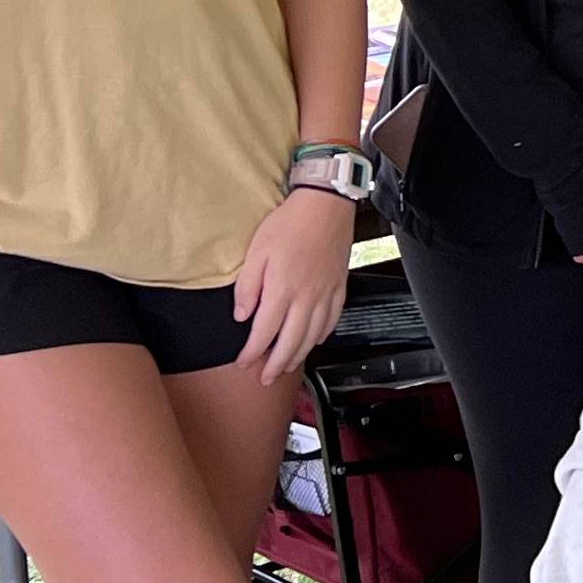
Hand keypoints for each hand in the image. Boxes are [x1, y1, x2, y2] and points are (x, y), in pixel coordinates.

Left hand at [231, 188, 358, 381]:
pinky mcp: (339, 286)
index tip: (243, 362)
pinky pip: (332, 319)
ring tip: (288, 366)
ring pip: (313, 335)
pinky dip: (322, 335)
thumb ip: (248, 286)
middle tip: (266, 378)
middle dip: (276, 365)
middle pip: (291, 342)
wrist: (326, 204)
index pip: (265, 333)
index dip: (252, 352)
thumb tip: (243, 316)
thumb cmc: (289, 223)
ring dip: (299, 355)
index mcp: (282, 289)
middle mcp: (306, 297)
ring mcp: (326, 293)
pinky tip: (314, 340)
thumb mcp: (256, 251)